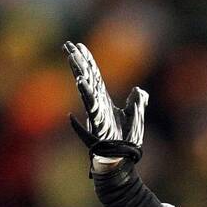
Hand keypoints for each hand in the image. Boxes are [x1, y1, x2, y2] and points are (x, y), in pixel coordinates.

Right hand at [63, 41, 147, 173]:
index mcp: (104, 101)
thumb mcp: (135, 118)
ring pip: (87, 88)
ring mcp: (97, 113)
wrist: (122, 161)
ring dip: (79, 72)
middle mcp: (98, 104)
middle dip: (78, 61)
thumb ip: (137, 103)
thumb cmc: (126, 142)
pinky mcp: (99, 123)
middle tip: (68, 44)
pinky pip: (92, 106)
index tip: (78, 46)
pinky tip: (81, 81)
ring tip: (72, 56)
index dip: (87, 61)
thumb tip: (139, 90)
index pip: (94, 76)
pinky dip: (86, 93)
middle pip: (87, 77)